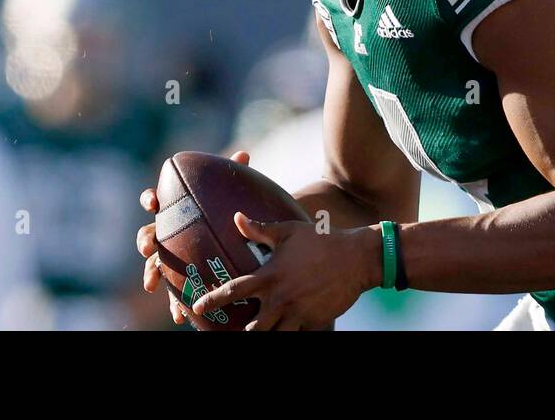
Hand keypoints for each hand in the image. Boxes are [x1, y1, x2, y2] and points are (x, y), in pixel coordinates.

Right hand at [137, 150, 252, 325]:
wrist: (240, 236)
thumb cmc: (232, 210)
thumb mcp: (234, 193)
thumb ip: (234, 175)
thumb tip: (244, 155)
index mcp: (176, 210)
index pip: (157, 201)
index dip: (151, 199)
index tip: (153, 203)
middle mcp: (169, 233)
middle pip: (149, 234)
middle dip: (145, 239)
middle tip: (148, 246)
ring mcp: (174, 255)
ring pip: (155, 265)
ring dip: (151, 273)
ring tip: (152, 284)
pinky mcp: (183, 277)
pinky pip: (174, 291)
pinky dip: (174, 302)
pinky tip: (177, 315)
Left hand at [191, 211, 380, 329]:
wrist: (357, 258)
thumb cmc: (321, 240)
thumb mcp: (288, 231)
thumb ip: (260, 229)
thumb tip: (237, 218)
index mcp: (270, 276)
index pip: (234, 291)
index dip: (212, 300)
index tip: (197, 307)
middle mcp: (281, 298)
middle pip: (253, 329)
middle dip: (243, 334)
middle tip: (235, 332)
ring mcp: (298, 313)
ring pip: (275, 337)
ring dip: (268, 336)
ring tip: (263, 333)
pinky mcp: (314, 322)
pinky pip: (298, 336)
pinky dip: (292, 333)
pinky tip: (291, 330)